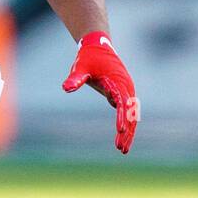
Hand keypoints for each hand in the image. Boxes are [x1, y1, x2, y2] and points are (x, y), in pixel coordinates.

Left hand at [62, 31, 138, 153]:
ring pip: (131, 115)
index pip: (122, 102)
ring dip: (129, 132)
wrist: (98, 47)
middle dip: (127, 132)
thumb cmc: (88, 58)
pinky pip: (128, 112)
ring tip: (122, 150)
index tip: (120, 130)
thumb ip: (75, 79)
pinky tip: (122, 140)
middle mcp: (126, 87)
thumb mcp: (80, 67)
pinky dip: (127, 125)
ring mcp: (127, 91)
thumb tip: (66, 88)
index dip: (122, 116)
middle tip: (121, 149)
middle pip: (130, 113)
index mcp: (117, 81)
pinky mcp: (124, 94)